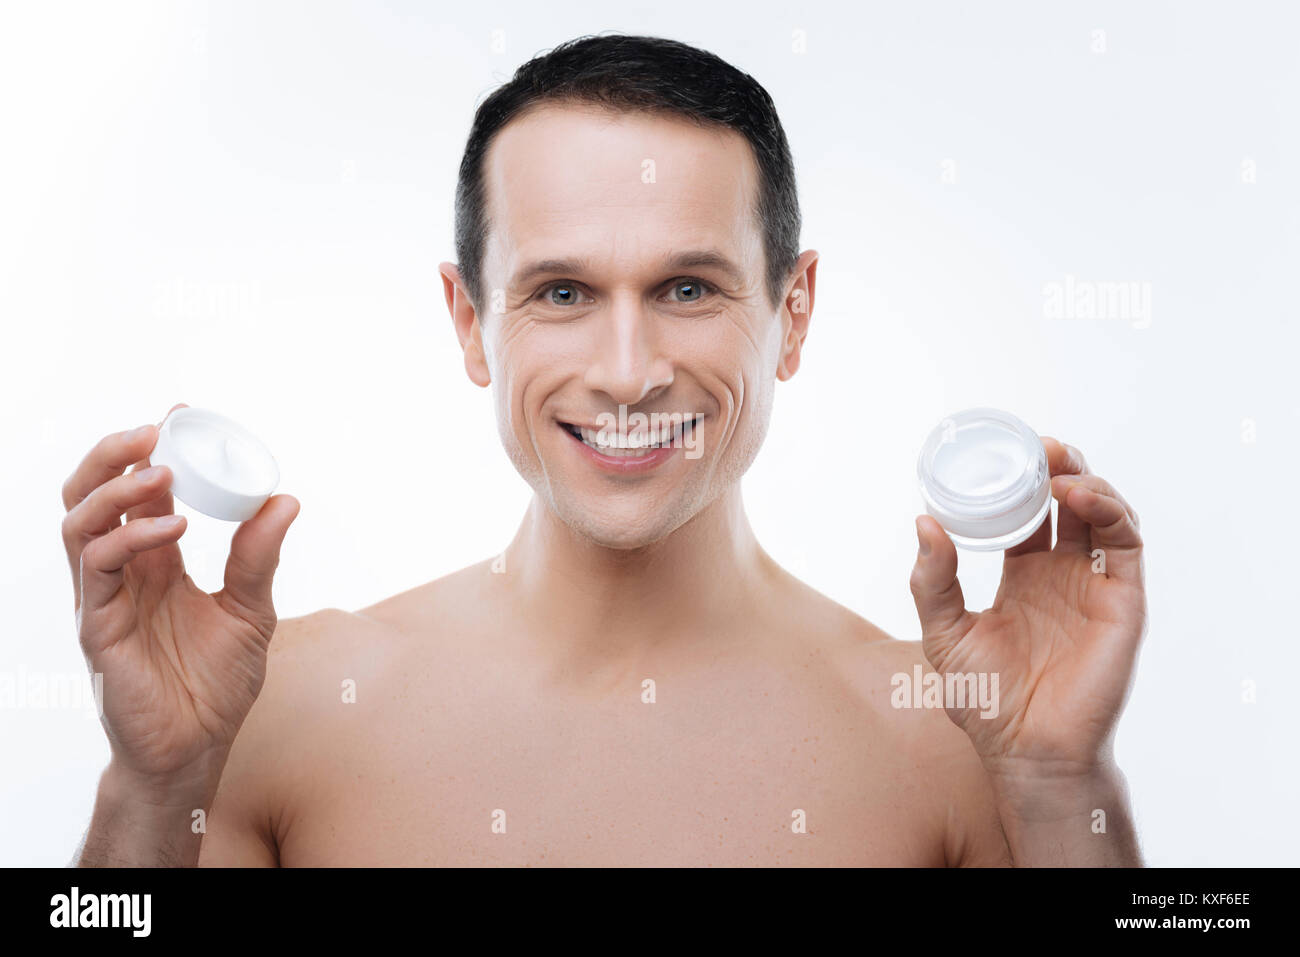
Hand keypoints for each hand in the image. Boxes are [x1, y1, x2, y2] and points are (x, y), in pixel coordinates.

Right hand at [61, 403, 299, 795]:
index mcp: (154, 562)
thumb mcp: (251, 609)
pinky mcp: (97, 627)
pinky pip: (97, 568)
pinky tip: (171, 528)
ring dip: (116, 487)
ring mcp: (103, 598)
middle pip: (91, 494)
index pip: (140, 492)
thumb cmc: (215, 684)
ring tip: (162, 468)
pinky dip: (130, 538)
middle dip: (114, 453)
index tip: (180, 414)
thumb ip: (259, 555)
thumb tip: (285, 499)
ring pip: (80, 522)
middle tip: (156, 428)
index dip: (152, 450)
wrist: (197, 748)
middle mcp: (121, 573)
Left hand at [908, 436, 1146, 783]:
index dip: (1020, 480)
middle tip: (1037, 445)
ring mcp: (1095, 587)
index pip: (1028, 513)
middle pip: (1070, 504)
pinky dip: (1108, 512)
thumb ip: (932, 579)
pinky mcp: (1123, 602)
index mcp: (1024, 577)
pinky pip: (1126, 546)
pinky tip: (1077, 497)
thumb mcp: (944, 632)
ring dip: (1086, 481)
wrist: (1026, 751)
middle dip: (1058, 468)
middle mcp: (1063, 576)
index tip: (1003, 452)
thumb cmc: (985, 700)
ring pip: (1104, 515)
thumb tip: (922, 520)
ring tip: (1056, 464)